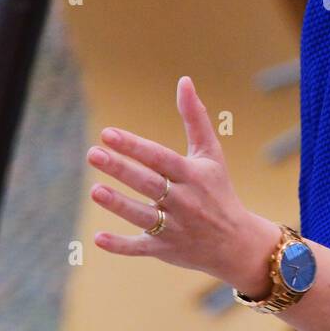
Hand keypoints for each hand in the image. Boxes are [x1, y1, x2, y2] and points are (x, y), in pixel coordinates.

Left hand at [86, 75, 273, 284]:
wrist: (236, 242)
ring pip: (141, 215)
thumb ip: (195, 118)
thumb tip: (184, 81)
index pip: (159, 158)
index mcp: (192, 175)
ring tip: (95, 190)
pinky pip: (140, 248)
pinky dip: (121, 245)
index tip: (108, 133)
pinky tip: (98, 238)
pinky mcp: (165, 249)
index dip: (134, 146)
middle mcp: (183, 201)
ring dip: (118, 204)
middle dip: (121, 168)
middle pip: (148, 183)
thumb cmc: (218, 190)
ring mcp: (174, 227)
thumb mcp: (211, 154)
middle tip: (93, 153)